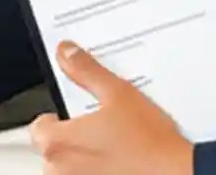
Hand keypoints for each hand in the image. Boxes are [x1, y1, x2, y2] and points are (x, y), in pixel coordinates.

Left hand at [28, 41, 193, 174]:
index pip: (39, 127)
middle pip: (54, 149)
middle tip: (101, 129)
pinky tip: (120, 164)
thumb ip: (85, 71)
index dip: (57, 117)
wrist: (177, 174)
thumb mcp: (117, 93)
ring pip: (70, 168)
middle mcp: (61, 170)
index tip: (74, 115)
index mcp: (58, 142)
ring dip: (84, 159)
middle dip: (72, 139)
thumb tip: (67, 53)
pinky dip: (98, 172)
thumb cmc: (149, 143)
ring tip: (115, 147)